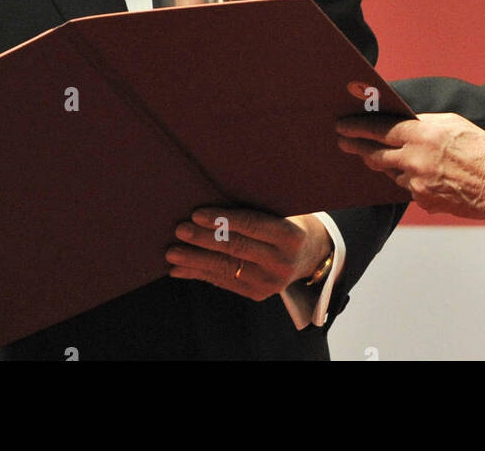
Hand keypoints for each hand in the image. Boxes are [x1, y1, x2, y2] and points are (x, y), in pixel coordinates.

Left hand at [165, 208, 332, 300]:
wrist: (312, 254)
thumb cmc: (290, 220)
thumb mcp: (285, 209)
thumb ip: (258, 204)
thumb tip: (215, 190)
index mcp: (291, 235)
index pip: (252, 226)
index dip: (223, 220)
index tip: (197, 213)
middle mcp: (282, 262)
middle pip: (236, 249)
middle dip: (204, 239)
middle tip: (179, 230)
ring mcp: (270, 282)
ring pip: (226, 269)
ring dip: (195, 261)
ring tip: (172, 253)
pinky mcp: (258, 294)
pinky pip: (225, 282)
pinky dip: (200, 275)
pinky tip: (179, 269)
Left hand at [336, 112, 484, 222]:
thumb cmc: (482, 150)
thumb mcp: (454, 124)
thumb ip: (425, 124)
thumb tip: (404, 124)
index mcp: (422, 135)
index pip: (380, 129)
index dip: (358, 127)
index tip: (343, 125)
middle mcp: (414, 160)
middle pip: (375, 154)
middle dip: (357, 148)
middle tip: (344, 143)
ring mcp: (416, 183)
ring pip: (392, 172)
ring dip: (390, 165)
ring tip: (392, 157)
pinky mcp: (423, 200)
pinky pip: (409, 187)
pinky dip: (412, 180)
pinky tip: (428, 175)